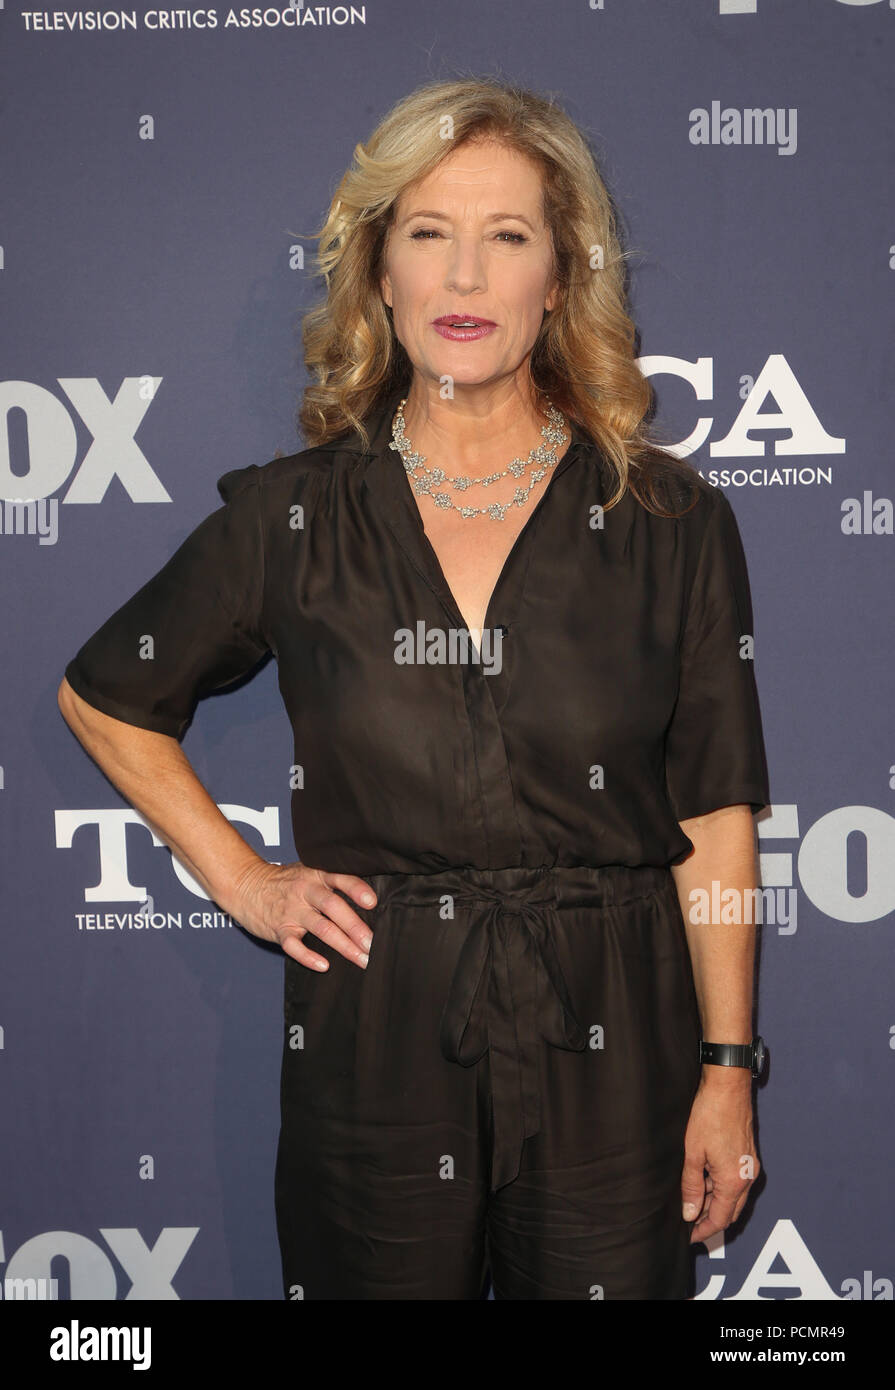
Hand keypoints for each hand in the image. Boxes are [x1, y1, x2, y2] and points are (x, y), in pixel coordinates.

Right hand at [228, 859, 376, 970]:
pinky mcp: (279, 929)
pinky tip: (324, 965)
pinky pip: (294, 945)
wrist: (246, 884)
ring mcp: (291, 911)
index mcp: (316, 875)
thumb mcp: (308, 872)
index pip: (340, 879)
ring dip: (343, 945)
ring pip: (320, 928)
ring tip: (361, 958)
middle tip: (372, 944)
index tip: (372, 902)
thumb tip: (369, 903)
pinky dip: (308, 956)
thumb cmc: (285, 881)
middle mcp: (305, 891)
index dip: (356, 890)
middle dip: (355, 927)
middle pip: (333, 907)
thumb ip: (333, 883)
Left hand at [680, 1072, 759, 1243]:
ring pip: (734, 1196)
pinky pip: (736, 1181)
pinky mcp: (748, 1154)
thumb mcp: (693, 1153)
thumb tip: (690, 1213)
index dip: (704, 1230)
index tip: (689, 1236)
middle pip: (731, 1211)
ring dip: (715, 1202)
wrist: (728, 1087)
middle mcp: (747, 1177)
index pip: (721, 1219)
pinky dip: (721, 1187)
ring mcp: (750, 1166)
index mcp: (734, 1182)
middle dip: (711, 1220)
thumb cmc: (710, 1115)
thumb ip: (691, 1186)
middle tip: (689, 1224)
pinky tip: (703, 1181)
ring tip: (691, 1201)